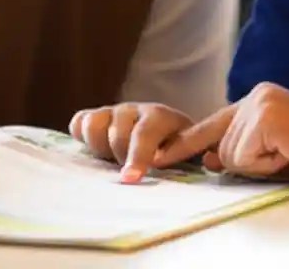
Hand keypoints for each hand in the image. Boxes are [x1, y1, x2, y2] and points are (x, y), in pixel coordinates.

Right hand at [69, 103, 194, 182]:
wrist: (165, 134)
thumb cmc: (181, 150)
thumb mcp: (194, 149)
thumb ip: (201, 152)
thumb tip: (208, 160)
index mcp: (160, 116)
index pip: (145, 133)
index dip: (138, 156)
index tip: (130, 179)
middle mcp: (134, 110)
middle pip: (116, 134)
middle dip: (119, 157)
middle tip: (128, 172)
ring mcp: (113, 112)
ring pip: (94, 126)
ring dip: (99, 147)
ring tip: (111, 161)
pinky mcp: (95, 116)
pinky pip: (79, 122)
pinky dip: (82, 135)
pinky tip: (93, 149)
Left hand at [156, 82, 288, 187]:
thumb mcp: (275, 153)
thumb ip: (243, 151)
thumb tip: (211, 160)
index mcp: (257, 99)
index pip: (213, 125)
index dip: (186, 144)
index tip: (161, 156)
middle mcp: (255, 95)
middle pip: (221, 148)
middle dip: (250, 165)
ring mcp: (260, 104)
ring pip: (231, 156)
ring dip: (261, 167)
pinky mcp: (266, 118)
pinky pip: (244, 159)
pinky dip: (268, 166)